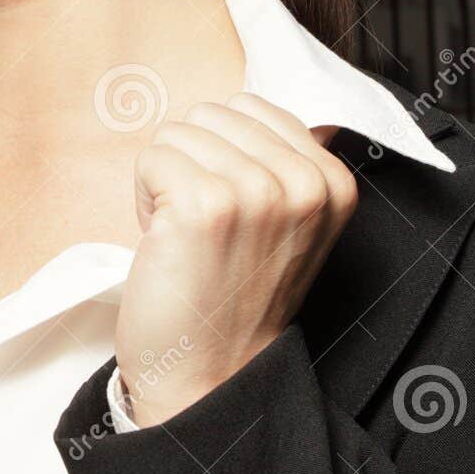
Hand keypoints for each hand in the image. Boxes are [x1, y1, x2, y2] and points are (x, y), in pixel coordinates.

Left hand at [114, 92, 356, 427]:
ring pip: (174, 134)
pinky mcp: (206, 205)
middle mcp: (304, 183)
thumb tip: (244, 103)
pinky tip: (166, 243)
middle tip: (204, 227)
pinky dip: (143, 198)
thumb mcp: (286, 221)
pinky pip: (150, 158)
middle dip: (190, 164)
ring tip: (187, 236)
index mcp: (331, 180)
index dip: (221, 153)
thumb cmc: (231, 290)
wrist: (209, 369)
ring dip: (165, 182)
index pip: (247, 105)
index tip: (233, 211)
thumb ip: (278, 160)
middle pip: (206, 114)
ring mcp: (257, 192)